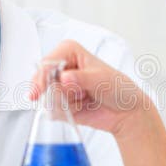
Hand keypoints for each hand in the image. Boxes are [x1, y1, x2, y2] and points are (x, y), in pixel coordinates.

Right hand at [28, 40, 149, 137]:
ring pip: (48, 98)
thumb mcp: (102, 79)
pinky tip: (82, 107)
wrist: (126, 111)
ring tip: (84, 98)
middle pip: (42, 81)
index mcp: (69, 52)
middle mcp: (61, 69)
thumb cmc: (119, 88)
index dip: (41, 76)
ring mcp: (59, 87)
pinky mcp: (59, 105)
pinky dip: (67, 113)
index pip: (46, 62)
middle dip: (58, 92)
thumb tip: (65, 78)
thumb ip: (82, 79)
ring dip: (67, 103)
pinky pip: (53, 112)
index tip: (39, 89)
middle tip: (79, 94)